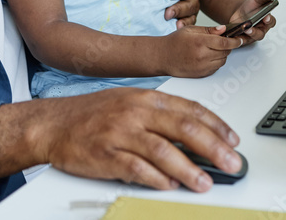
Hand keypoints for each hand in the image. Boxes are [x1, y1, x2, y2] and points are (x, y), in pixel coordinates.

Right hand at [31, 88, 241, 191]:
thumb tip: (195, 134)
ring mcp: (120, 133)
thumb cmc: (93, 115)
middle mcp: (136, 112)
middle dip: (213, 147)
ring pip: (163, 151)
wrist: (53, 124)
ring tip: (205, 182)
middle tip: (231, 163)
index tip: (233, 141)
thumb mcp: (130, 103)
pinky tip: (169, 186)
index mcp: (146, 98)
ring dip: (188, 169)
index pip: (190, 109)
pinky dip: (156, 179)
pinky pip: (136, 169)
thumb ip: (161, 116)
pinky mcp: (106, 155)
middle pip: (183, 128)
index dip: (216, 126)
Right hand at [160, 25, 240, 76]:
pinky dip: (216, 62)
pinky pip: (216, 68)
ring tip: (212, 49)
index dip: (234, 41)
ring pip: (222, 61)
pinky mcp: (202, 74)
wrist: (163, 57)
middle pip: (226, 52)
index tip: (239, 39)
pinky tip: (208, 56)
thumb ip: (209, 30)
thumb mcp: (191, 30)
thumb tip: (224, 29)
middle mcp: (202, 56)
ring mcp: (202, 67)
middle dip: (227, 46)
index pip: (224, 42)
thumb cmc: (175, 42)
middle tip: (222, 41)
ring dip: (222, 54)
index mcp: (200, 42)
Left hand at [165, 0, 198, 27]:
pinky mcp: (187, 20)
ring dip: (183, 21)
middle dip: (178, 9)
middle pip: (190, 5)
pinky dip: (183, 28)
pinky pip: (188, 25)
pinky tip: (176, 31)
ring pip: (191, 16)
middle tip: (167, 13)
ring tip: (175, 25)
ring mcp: (192, 10)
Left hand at [227, 0, 276, 43]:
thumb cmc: (251, 7)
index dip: (269, 21)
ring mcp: (252, 36)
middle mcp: (260, 30)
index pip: (271, 22)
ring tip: (241, 30)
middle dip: (255, 32)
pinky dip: (236, 38)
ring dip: (245, 36)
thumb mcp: (256, 0)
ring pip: (250, 39)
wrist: (240, 12)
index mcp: (267, 21)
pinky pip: (240, 41)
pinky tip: (232, 34)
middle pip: (260, 34)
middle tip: (249, 28)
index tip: (266, 17)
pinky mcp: (243, 39)